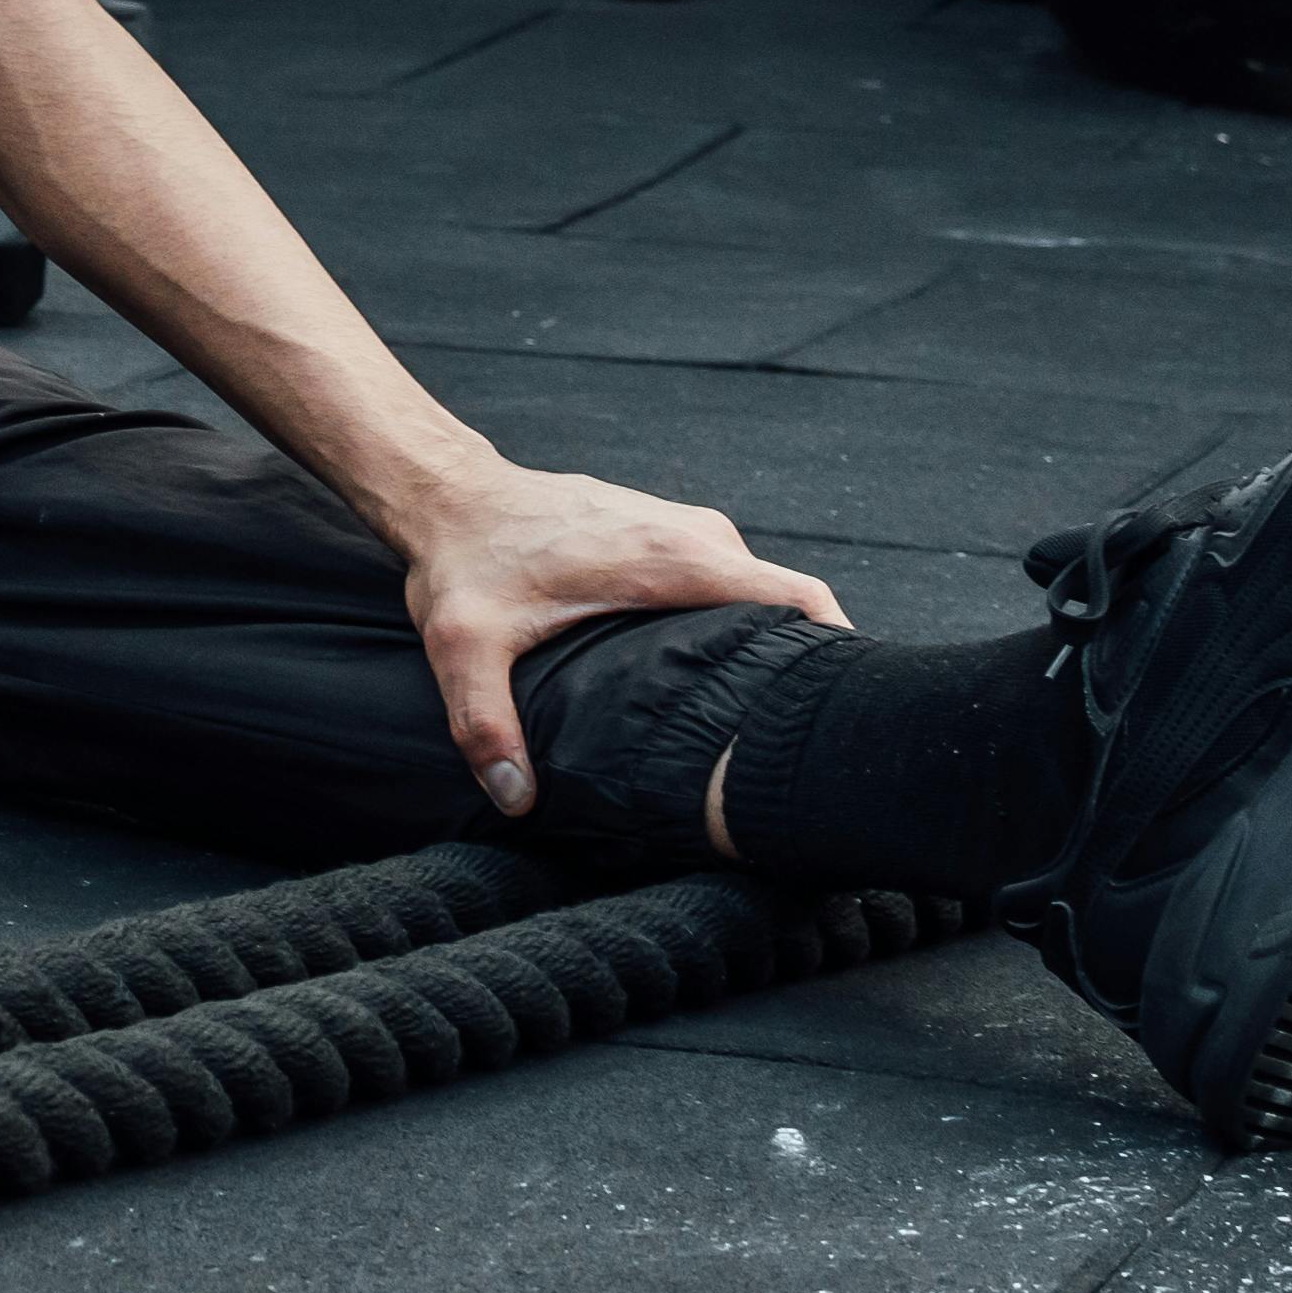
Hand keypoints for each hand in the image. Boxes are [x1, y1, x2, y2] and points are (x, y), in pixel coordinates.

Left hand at [387, 462, 847, 818]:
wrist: (451, 495)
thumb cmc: (464, 562)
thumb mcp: (463, 645)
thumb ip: (486, 722)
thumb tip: (517, 798)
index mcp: (675, 560)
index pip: (798, 600)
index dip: (835, 655)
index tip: (840, 717)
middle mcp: (697, 537)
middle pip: (791, 606)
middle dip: (803, 670)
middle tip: (793, 746)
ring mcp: (687, 530)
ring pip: (760, 595)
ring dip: (766, 650)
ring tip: (756, 723)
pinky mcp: (670, 535)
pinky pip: (730, 582)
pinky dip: (736, 626)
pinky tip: (712, 682)